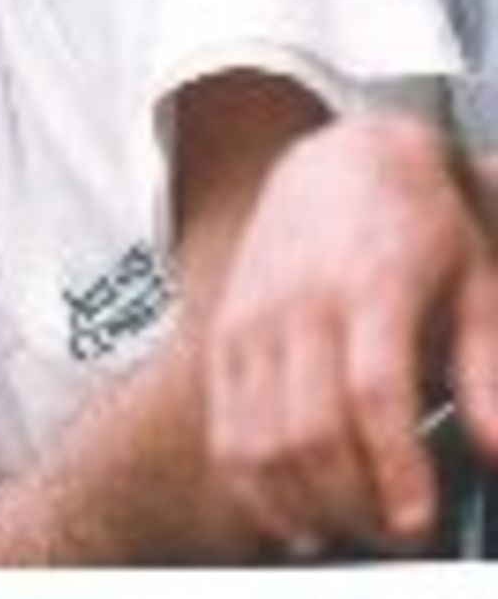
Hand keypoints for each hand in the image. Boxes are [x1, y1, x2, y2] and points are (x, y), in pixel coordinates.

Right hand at [206, 114, 497, 555]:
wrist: (337, 163)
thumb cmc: (421, 229)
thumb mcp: (479, 283)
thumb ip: (489, 372)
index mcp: (371, 284)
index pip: (372, 392)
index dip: (394, 469)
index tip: (419, 521)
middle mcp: (299, 302)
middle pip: (309, 431)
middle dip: (357, 506)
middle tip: (400, 534)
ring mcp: (252, 320)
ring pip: (259, 443)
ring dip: (306, 507)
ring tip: (355, 526)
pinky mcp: (225, 337)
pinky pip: (225, 432)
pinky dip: (255, 489)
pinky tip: (297, 513)